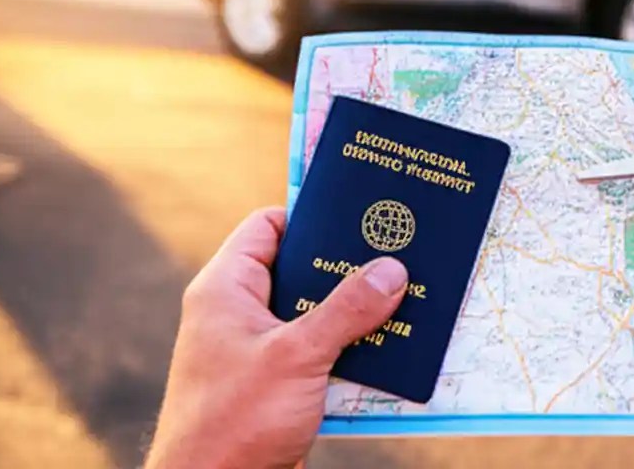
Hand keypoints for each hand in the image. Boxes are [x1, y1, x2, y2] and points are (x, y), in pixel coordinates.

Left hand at [145, 208, 408, 468]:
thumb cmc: (235, 421)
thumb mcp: (298, 356)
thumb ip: (347, 310)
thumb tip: (391, 270)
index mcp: (226, 289)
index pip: (269, 226)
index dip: (313, 216)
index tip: (363, 214)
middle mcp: (240, 313)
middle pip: (303, 270)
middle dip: (350, 269)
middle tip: (399, 254)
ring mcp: (259, 351)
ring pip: (318, 315)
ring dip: (357, 314)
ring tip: (407, 299)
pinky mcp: (278, 385)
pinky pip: (322, 353)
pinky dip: (353, 350)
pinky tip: (392, 348)